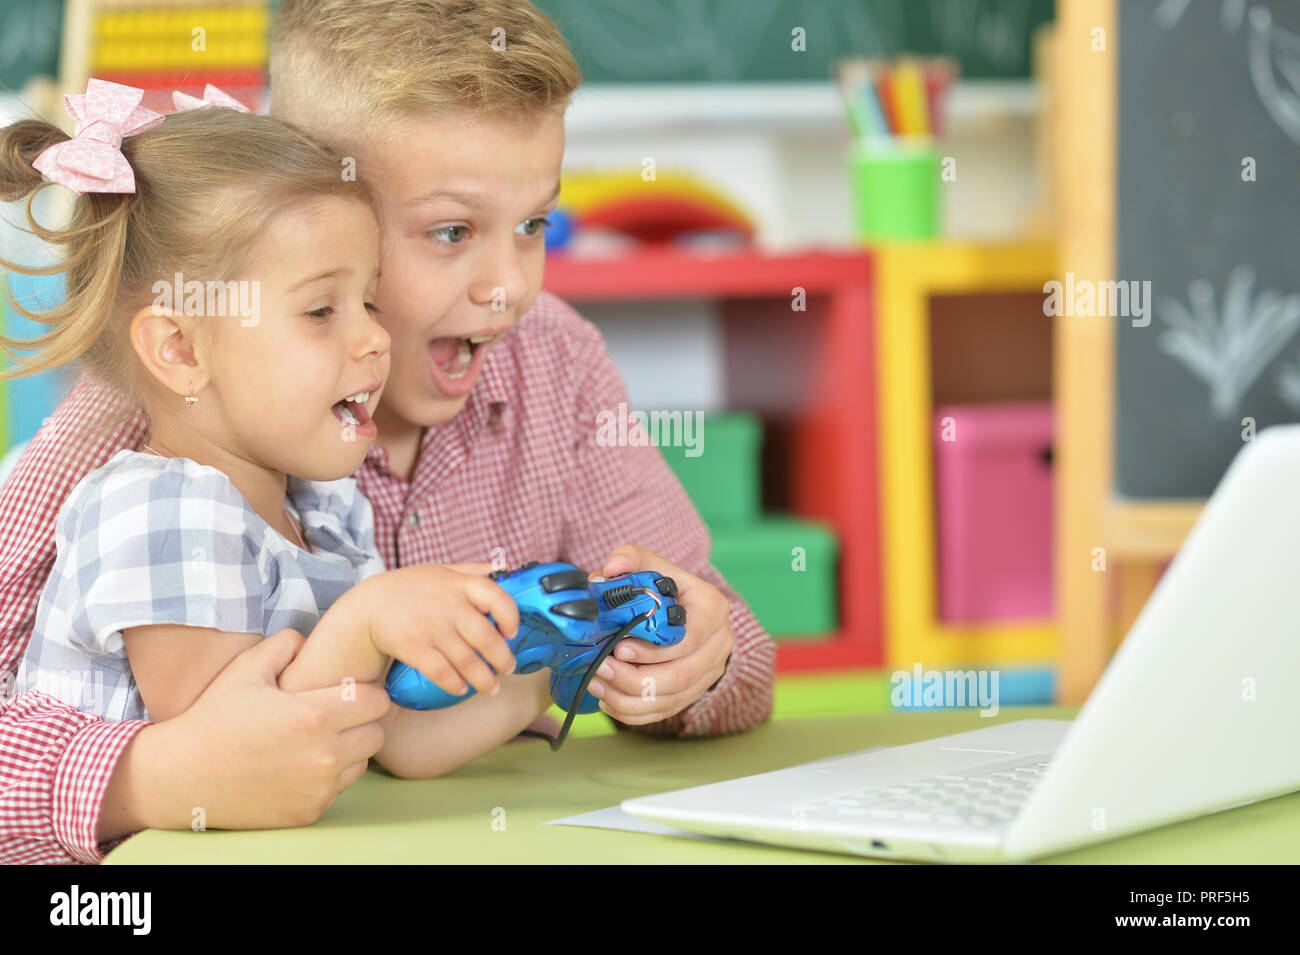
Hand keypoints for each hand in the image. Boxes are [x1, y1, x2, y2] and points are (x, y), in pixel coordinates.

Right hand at [100, 628, 389, 839]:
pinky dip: (329, 777)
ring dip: (349, 750)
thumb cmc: (213, 719)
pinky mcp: (309, 813)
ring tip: (316, 739)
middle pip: (376, 733)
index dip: (366, 691)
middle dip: (362, 721)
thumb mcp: (246, 669)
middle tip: (337, 714)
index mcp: (314, 717)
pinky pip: (339, 789)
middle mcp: (323, 756)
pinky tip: (301, 764)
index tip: (348, 690)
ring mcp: (318, 789)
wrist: (178, 777)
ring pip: (362, 763)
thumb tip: (312, 640)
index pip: (377, 700)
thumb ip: (286, 645)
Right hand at [359, 563, 519, 699]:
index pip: (498, 598)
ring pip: (468, 661)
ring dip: (484, 680)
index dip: (511, 617)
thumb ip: (473, 570)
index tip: (512, 632)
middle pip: (487, 638)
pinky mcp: (414, 647)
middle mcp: (448, 605)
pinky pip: (442, 672)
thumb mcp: (441, 570)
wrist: (368, 606)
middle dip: (502, 660)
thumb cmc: (409, 588)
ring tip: (491, 688)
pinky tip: (461, 688)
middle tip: (507, 669)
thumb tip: (506, 570)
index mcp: (459, 584)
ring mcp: (431, 627)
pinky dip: (455, 684)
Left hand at [585, 544, 734, 725]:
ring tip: (597, 685)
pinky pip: (665, 711)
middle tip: (599, 670)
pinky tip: (608, 701)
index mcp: (713, 609)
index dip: (651, 651)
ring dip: (629, 699)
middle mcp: (719, 644)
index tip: (617, 648)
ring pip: (671, 699)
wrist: (685, 608)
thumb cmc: (665, 586)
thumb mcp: (651, 564)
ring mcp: (710, 672)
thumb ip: (630, 558)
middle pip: (679, 676)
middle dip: (634, 679)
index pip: (686, 640)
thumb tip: (611, 569)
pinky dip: (635, 712)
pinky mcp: (696, 691)